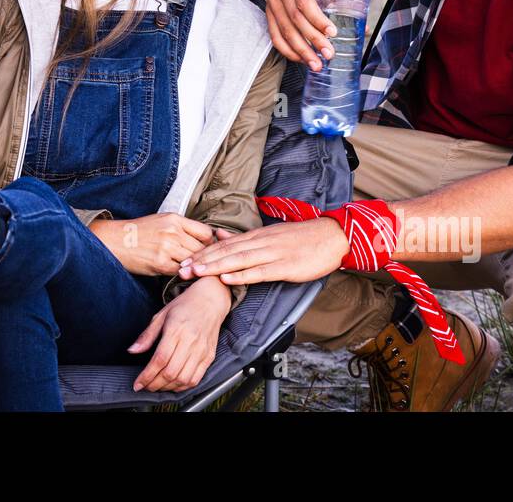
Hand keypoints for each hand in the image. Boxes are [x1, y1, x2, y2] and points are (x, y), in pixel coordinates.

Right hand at [90, 213, 219, 275]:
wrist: (115, 240)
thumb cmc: (139, 232)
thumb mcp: (161, 221)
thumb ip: (182, 228)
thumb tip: (203, 240)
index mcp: (175, 219)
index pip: (206, 232)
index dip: (209, 243)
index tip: (208, 250)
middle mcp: (173, 232)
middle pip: (202, 248)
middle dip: (205, 257)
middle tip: (206, 265)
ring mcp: (167, 248)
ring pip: (194, 261)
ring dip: (195, 268)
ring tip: (196, 271)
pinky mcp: (160, 263)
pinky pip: (180, 271)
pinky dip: (183, 274)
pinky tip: (182, 275)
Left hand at [127, 277, 231, 391]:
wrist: (210, 300)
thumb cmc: (184, 306)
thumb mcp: (161, 315)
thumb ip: (147, 335)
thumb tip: (132, 351)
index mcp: (176, 329)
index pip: (159, 359)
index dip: (147, 375)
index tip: (137, 384)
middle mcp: (190, 341)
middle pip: (170, 372)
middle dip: (154, 384)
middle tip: (145, 386)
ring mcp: (201, 350)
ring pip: (183, 379)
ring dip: (168, 388)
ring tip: (158, 386)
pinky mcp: (209, 356)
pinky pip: (196, 379)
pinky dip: (183, 386)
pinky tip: (173, 384)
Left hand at [176, 217, 348, 284]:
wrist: (330, 236)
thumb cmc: (300, 239)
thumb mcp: (269, 234)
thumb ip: (244, 237)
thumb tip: (220, 235)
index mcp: (256, 236)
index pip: (223, 245)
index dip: (202, 253)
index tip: (183, 261)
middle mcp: (260, 243)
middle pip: (226, 252)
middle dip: (202, 261)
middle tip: (181, 270)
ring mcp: (272, 254)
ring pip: (239, 260)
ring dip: (216, 267)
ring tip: (197, 273)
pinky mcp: (284, 267)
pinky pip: (260, 271)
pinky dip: (243, 275)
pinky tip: (228, 279)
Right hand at [266, 0, 334, 69]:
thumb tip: (365, 27)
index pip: (305, 2)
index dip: (318, 20)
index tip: (333, 33)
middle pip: (295, 19)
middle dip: (313, 40)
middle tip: (329, 54)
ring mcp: (272, 1)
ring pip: (284, 30)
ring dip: (300, 50)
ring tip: (316, 65)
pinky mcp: (268, 12)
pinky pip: (275, 35)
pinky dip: (287, 50)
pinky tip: (300, 59)